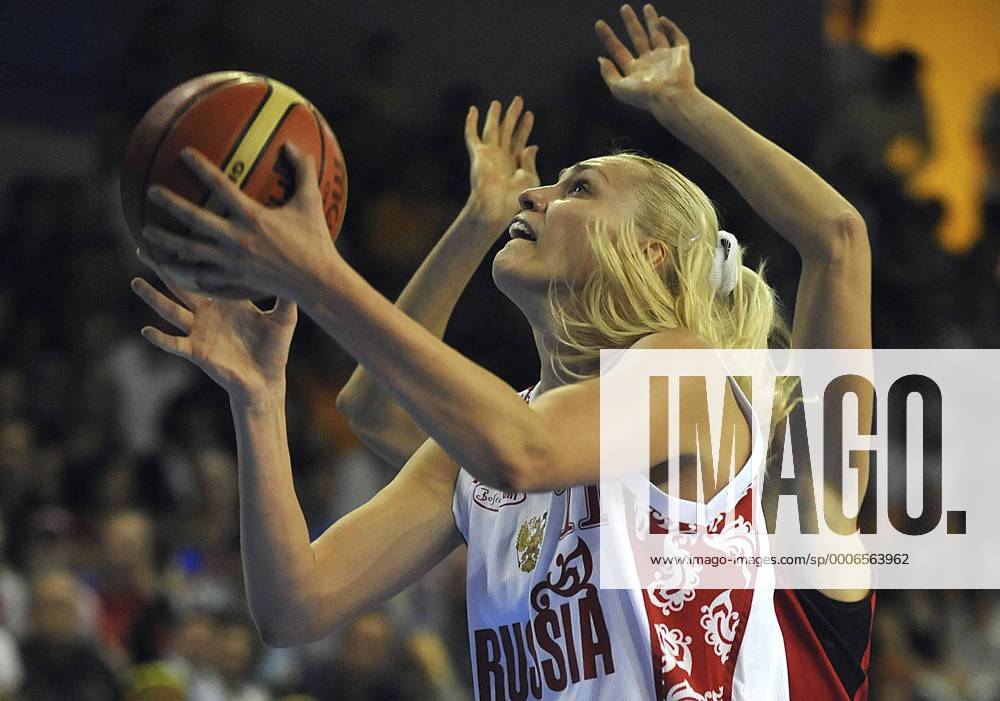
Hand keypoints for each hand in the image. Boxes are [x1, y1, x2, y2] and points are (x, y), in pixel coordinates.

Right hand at [131, 250, 296, 403]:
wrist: (268, 380)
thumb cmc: (274, 349)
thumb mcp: (284, 317)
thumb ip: (287, 294)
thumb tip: (302, 267)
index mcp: (226, 301)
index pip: (205, 273)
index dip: (191, 256)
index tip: (178, 232)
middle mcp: (208, 313)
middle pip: (179, 286)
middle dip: (161, 268)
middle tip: (142, 249)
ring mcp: (199, 332)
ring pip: (170, 310)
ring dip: (153, 298)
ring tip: (136, 283)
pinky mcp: (198, 352)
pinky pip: (174, 344)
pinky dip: (160, 338)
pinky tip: (146, 330)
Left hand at [142, 142, 337, 300]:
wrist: (316, 282)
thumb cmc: (316, 241)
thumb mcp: (311, 203)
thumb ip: (302, 172)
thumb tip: (291, 143)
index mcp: (253, 217)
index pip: (220, 187)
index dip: (201, 168)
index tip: (183, 154)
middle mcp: (236, 239)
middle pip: (194, 220)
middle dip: (170, 204)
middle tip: (151, 192)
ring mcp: (232, 263)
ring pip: (190, 252)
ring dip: (166, 241)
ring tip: (147, 232)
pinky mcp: (233, 281)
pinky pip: (203, 277)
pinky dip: (185, 272)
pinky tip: (172, 266)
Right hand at [465, 96, 538, 223]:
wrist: (496, 205)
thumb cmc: (515, 196)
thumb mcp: (530, 177)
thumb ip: (529, 160)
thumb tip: (532, 146)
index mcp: (515, 163)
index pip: (520, 140)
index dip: (524, 127)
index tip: (529, 114)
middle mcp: (501, 157)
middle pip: (507, 131)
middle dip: (512, 116)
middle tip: (518, 100)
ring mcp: (488, 155)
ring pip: (492, 130)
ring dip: (494, 116)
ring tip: (497, 103)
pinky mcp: (477, 155)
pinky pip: (472, 136)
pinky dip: (471, 123)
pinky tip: (473, 110)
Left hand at [595, 4, 696, 114]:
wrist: (669, 97)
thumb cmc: (644, 96)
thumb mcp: (618, 88)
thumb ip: (608, 74)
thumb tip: (601, 59)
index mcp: (634, 71)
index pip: (618, 51)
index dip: (608, 38)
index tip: (599, 24)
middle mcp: (649, 63)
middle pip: (637, 38)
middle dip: (631, 23)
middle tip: (624, 8)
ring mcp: (665, 58)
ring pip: (657, 35)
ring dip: (651, 21)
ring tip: (646, 7)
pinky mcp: (680, 55)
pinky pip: (678, 38)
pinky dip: (671, 28)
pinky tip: (662, 20)